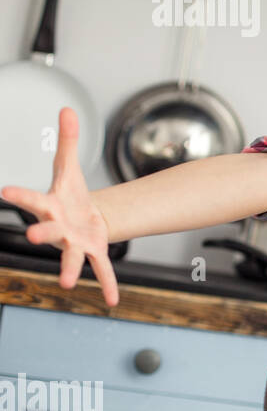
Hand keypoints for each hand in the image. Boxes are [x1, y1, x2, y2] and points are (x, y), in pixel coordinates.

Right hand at [0, 107, 119, 306]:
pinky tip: (111, 302)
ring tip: (67, 283)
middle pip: (47, 230)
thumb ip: (68, 141)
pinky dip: (107, 285)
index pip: (31, 199)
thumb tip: (68, 108)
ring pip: (71, 256)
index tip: (3, 191)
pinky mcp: (93, 252)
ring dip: (70, 268)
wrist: (82, 218)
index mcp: (50, 206)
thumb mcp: (69, 168)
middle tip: (31, 236)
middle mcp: (58, 228)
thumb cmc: (70, 195)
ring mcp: (74, 242)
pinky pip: (101, 270)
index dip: (18, 195)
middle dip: (40, 233)